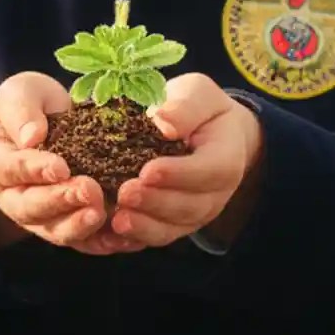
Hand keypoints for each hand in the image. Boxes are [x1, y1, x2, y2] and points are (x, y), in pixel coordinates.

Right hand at [0, 72, 139, 254]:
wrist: (37, 128)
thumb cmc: (26, 107)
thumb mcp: (20, 93)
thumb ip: (22, 111)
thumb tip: (32, 136)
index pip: (12, 169)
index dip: (35, 169)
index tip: (60, 166)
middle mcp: (13, 196)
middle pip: (32, 207)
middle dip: (61, 201)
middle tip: (89, 190)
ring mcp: (39, 216)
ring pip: (55, 230)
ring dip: (79, 225)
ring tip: (102, 213)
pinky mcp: (66, 225)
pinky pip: (82, 242)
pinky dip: (102, 243)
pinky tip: (124, 238)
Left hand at [112, 74, 262, 248]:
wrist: (208, 135)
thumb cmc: (199, 110)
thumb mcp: (197, 93)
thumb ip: (186, 106)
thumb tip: (164, 121)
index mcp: (225, 159)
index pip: (208, 170)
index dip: (179, 174)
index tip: (148, 170)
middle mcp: (214, 194)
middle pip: (189, 206)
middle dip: (155, 203)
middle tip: (125, 193)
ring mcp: (193, 215)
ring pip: (172, 228)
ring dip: (144, 227)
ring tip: (117, 219)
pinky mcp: (172, 226)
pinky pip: (155, 238)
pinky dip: (133, 241)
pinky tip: (109, 238)